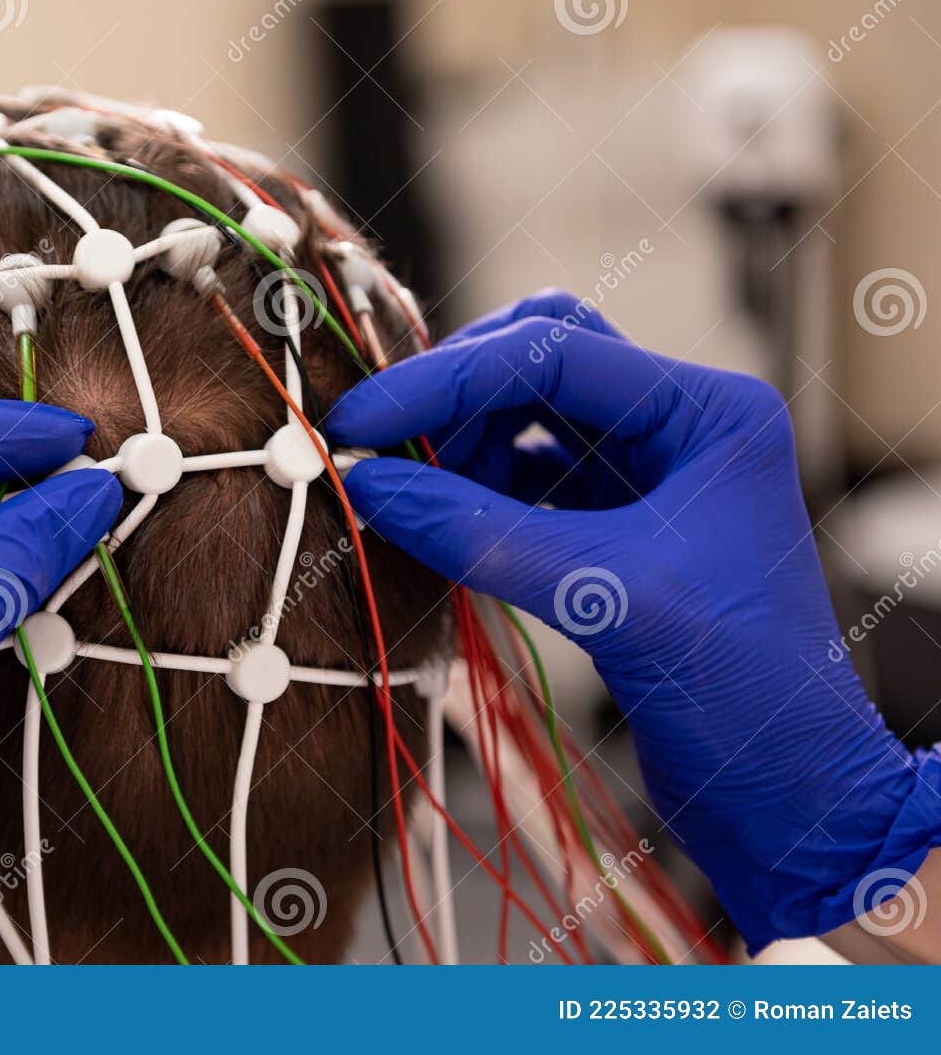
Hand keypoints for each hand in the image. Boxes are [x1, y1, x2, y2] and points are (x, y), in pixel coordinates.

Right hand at [326, 290, 940, 949]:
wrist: (791, 800)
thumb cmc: (743, 696)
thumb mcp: (604, 600)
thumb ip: (480, 533)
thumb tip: (367, 485)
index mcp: (706, 411)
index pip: (552, 351)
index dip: (444, 380)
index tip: (360, 423)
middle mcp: (680, 425)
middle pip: (537, 360)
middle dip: (453, 395)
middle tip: (378, 447)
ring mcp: (647, 475)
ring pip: (525, 414)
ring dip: (458, 443)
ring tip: (406, 493)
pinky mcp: (616, 527)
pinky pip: (525, 477)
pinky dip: (473, 490)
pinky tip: (438, 520)